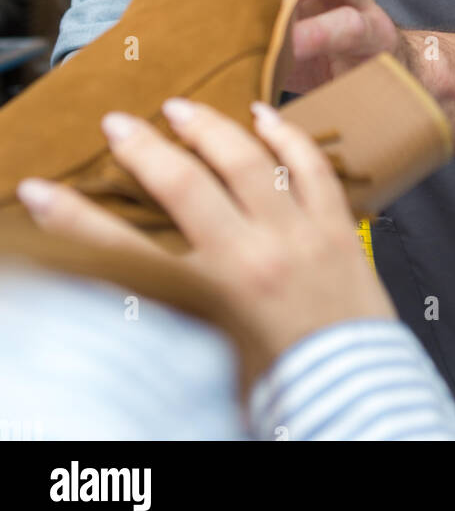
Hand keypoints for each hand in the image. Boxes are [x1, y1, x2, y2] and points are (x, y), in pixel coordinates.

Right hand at [17, 99, 396, 385]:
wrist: (354, 403)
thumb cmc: (279, 389)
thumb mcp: (208, 355)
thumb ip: (176, 312)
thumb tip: (141, 284)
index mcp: (210, 301)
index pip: (124, 251)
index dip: (76, 220)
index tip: (44, 193)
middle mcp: (253, 258)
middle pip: (184, 186)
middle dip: (144, 150)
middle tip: (118, 124)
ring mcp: (299, 236)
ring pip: (249, 161)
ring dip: (210, 128)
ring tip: (179, 108)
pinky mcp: (337, 229)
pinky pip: (312, 167)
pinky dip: (288, 135)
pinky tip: (266, 114)